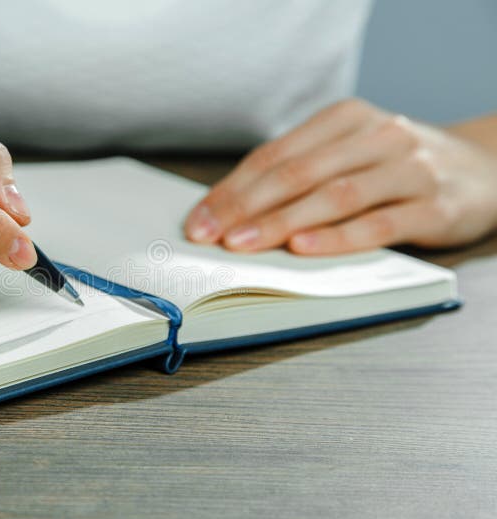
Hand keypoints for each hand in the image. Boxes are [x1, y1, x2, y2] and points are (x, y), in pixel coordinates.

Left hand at [184, 99, 496, 254]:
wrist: (486, 168)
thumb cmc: (398, 167)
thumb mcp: (351, 154)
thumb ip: (302, 174)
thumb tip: (232, 210)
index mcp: (346, 119)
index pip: (275, 155)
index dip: (232, 188)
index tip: (199, 218)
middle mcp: (377, 136)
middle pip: (297, 173)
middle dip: (245, 206)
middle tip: (209, 235)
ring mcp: (409, 168)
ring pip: (334, 195)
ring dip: (282, 222)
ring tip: (243, 244)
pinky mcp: (436, 205)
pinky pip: (380, 222)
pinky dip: (338, 238)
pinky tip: (304, 250)